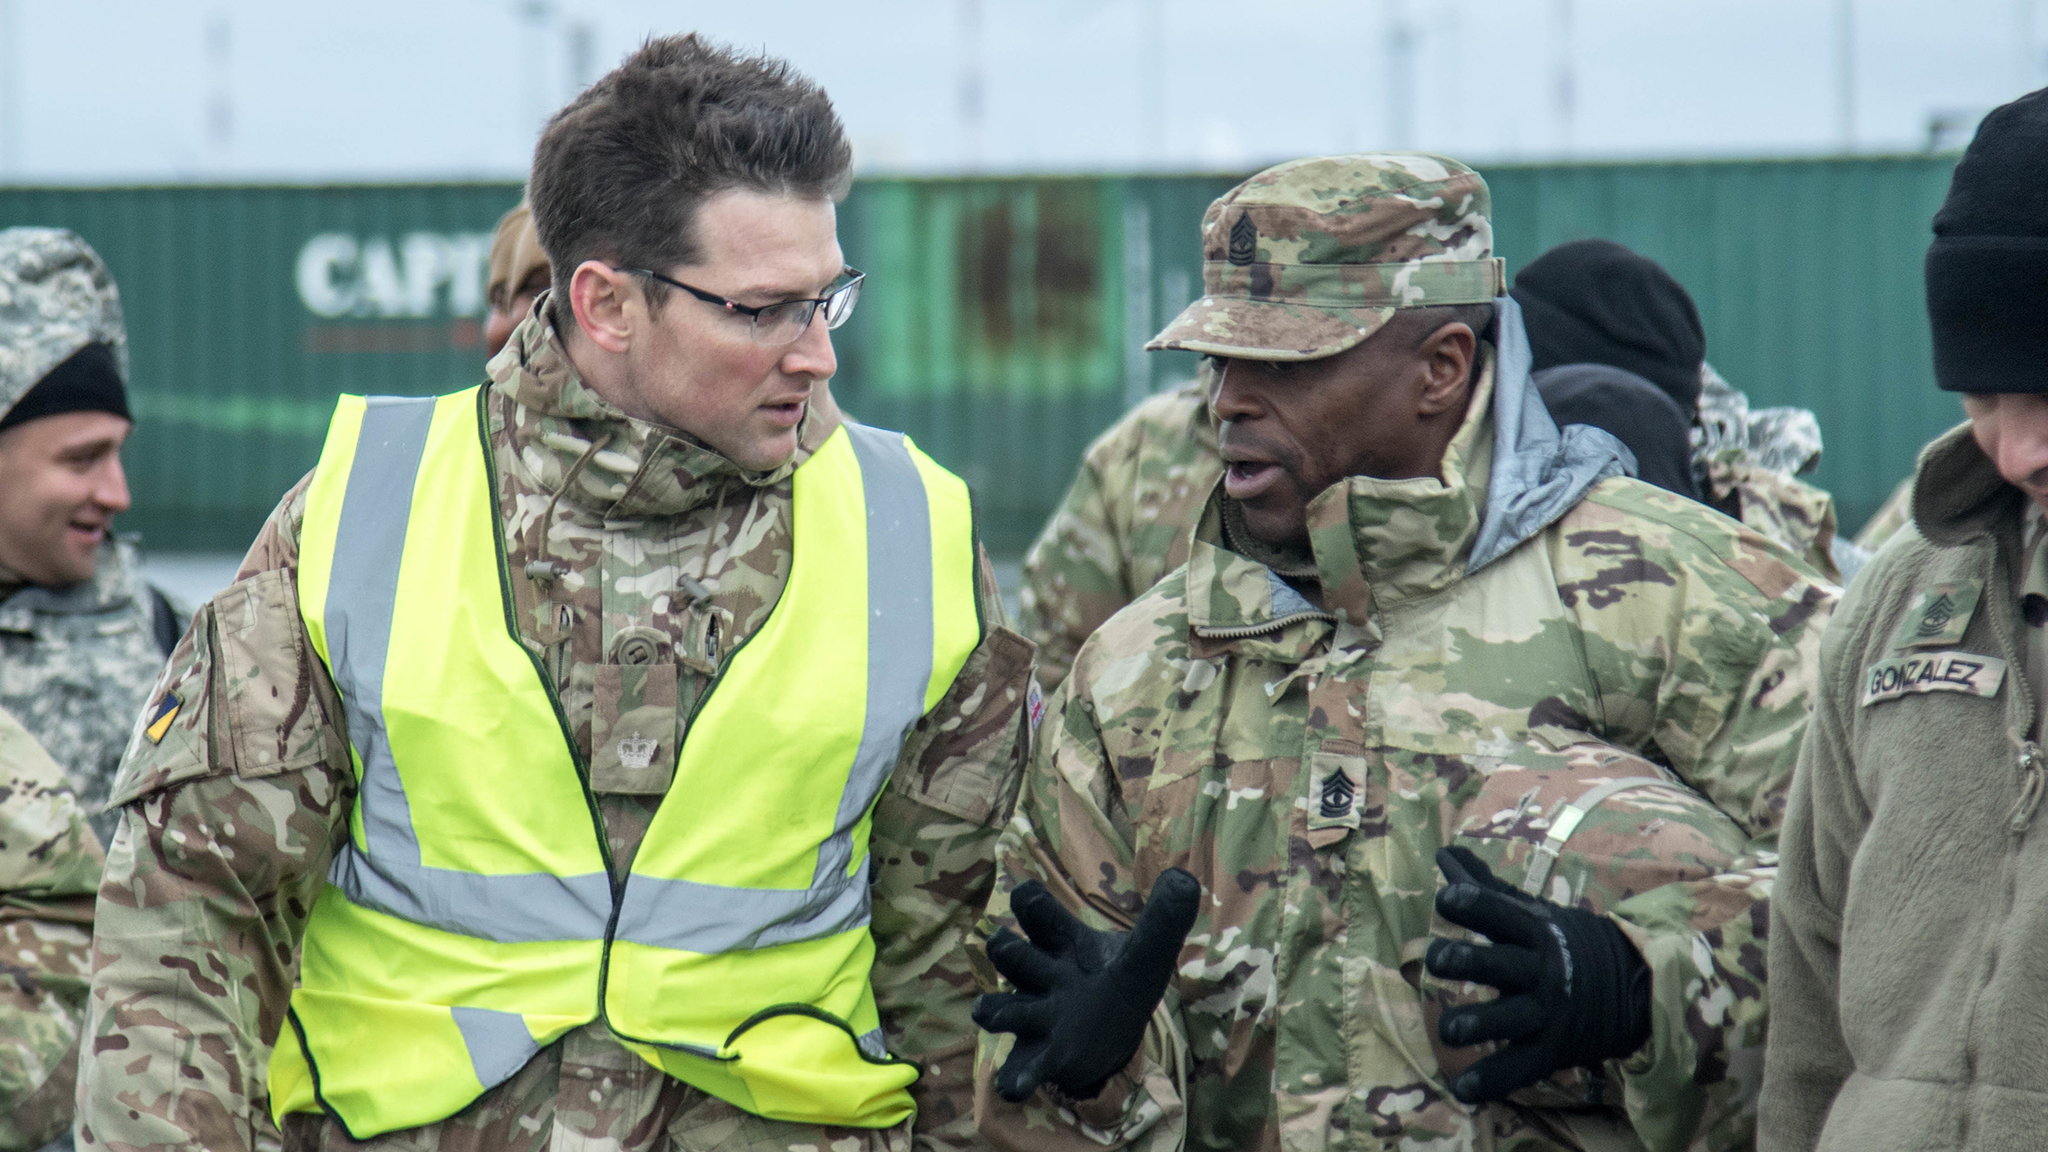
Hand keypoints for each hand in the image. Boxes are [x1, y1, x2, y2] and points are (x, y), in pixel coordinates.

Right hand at [972, 869, 1201, 1102]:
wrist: (1114, 1036)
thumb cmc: (1118, 981)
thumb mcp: (1146, 954)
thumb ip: (1164, 922)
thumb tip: (1183, 878)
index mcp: (1062, 942)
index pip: (1034, 909)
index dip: (1029, 901)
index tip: (1029, 897)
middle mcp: (1042, 975)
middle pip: (1010, 953)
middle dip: (1005, 949)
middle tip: (1006, 946)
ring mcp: (1037, 1016)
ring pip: (1004, 1008)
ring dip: (996, 1011)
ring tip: (987, 1013)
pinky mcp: (1041, 1056)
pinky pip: (1020, 1067)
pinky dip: (1016, 1078)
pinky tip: (1014, 1088)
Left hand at [1423, 846, 1650, 1104]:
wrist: (1632, 990)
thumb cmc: (1561, 943)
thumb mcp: (1530, 912)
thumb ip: (1483, 888)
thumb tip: (1443, 852)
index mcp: (1533, 931)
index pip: (1501, 913)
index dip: (1474, 904)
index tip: (1446, 897)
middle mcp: (1539, 970)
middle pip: (1500, 963)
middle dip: (1468, 960)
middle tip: (1436, 958)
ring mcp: (1546, 1012)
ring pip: (1508, 1018)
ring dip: (1477, 1023)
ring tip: (1449, 1030)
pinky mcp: (1550, 1050)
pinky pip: (1519, 1068)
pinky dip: (1491, 1081)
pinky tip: (1461, 1090)